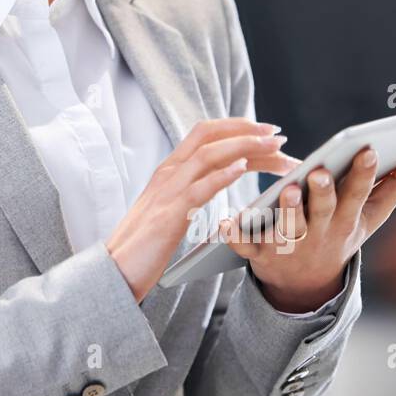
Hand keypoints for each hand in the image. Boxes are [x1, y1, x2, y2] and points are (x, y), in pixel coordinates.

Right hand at [107, 117, 299, 301]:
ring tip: (274, 148)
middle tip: (278, 135)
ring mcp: (167, 190)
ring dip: (245, 147)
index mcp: (169, 170)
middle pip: (209, 135)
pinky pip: (200, 187)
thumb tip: (220, 177)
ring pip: (209, 154)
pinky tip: (243, 168)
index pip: (205, 134)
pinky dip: (223, 174)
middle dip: (247, 130)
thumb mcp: (169, 207)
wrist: (116, 268)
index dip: (238, 127)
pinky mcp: (170, 214)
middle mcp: (168, 172)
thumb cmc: (144, 243)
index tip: (268, 132)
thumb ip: (190, 189)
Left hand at [219, 140, 395, 312]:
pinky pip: (244, 246)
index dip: (363, 174)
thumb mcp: (373, 215)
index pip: (357, 194)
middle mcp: (319, 233)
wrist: (305, 283)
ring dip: (286, 211)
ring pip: (286, 228)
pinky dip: (234, 236)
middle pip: (322, 212)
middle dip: (323, 194)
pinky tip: (225, 223)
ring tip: (284, 191)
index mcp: (346, 220)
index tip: (367, 149)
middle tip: (319, 174)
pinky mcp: (258, 254)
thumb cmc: (341, 233)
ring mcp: (288, 246)